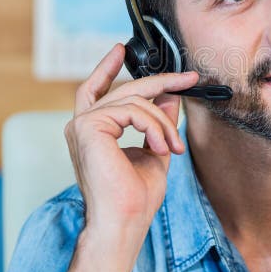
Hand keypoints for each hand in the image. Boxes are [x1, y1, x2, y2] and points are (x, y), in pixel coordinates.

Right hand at [63, 43, 198, 236]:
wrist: (124, 222)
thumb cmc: (134, 198)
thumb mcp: (154, 150)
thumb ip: (158, 123)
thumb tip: (168, 97)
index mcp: (93, 132)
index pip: (96, 90)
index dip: (107, 67)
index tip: (120, 49)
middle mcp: (82, 125)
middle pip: (125, 89)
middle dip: (160, 82)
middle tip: (189, 79)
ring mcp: (82, 125)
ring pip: (134, 100)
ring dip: (162, 122)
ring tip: (172, 146)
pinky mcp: (88, 127)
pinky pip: (132, 110)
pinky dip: (154, 126)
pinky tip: (161, 147)